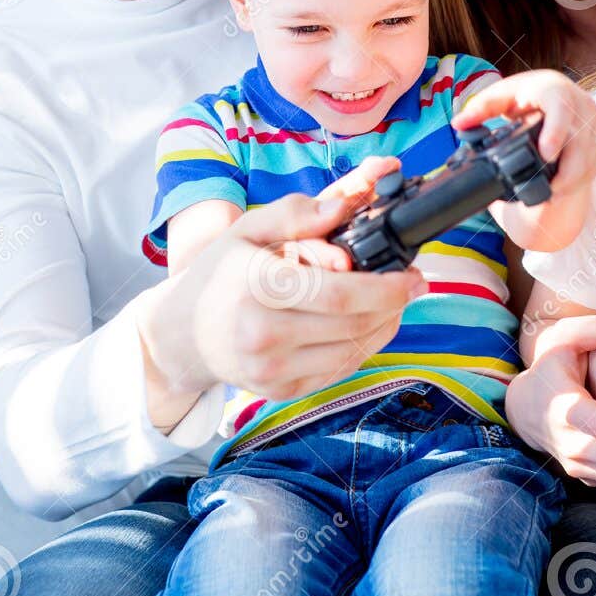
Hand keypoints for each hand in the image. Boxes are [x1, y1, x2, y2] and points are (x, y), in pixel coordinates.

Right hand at [139, 183, 426, 404]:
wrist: (183, 333)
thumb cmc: (221, 273)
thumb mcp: (248, 228)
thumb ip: (297, 213)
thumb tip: (345, 205)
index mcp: (258, 287)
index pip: (342, 295)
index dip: (387, 287)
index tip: (412, 274)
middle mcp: (263, 335)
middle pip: (354, 325)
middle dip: (395, 304)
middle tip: (413, 285)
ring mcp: (271, 370)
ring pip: (353, 351)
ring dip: (385, 326)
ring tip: (393, 302)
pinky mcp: (280, 391)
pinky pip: (338, 370)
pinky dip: (362, 346)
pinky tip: (365, 324)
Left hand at [453, 70, 595, 202]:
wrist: (554, 93)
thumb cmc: (524, 97)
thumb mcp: (499, 98)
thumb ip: (478, 110)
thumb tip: (459, 124)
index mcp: (554, 88)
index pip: (561, 109)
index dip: (555, 133)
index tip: (546, 156)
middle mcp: (581, 101)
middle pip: (581, 141)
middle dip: (566, 171)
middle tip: (548, 191)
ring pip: (591, 155)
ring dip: (574, 179)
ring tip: (553, 193)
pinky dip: (583, 177)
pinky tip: (566, 186)